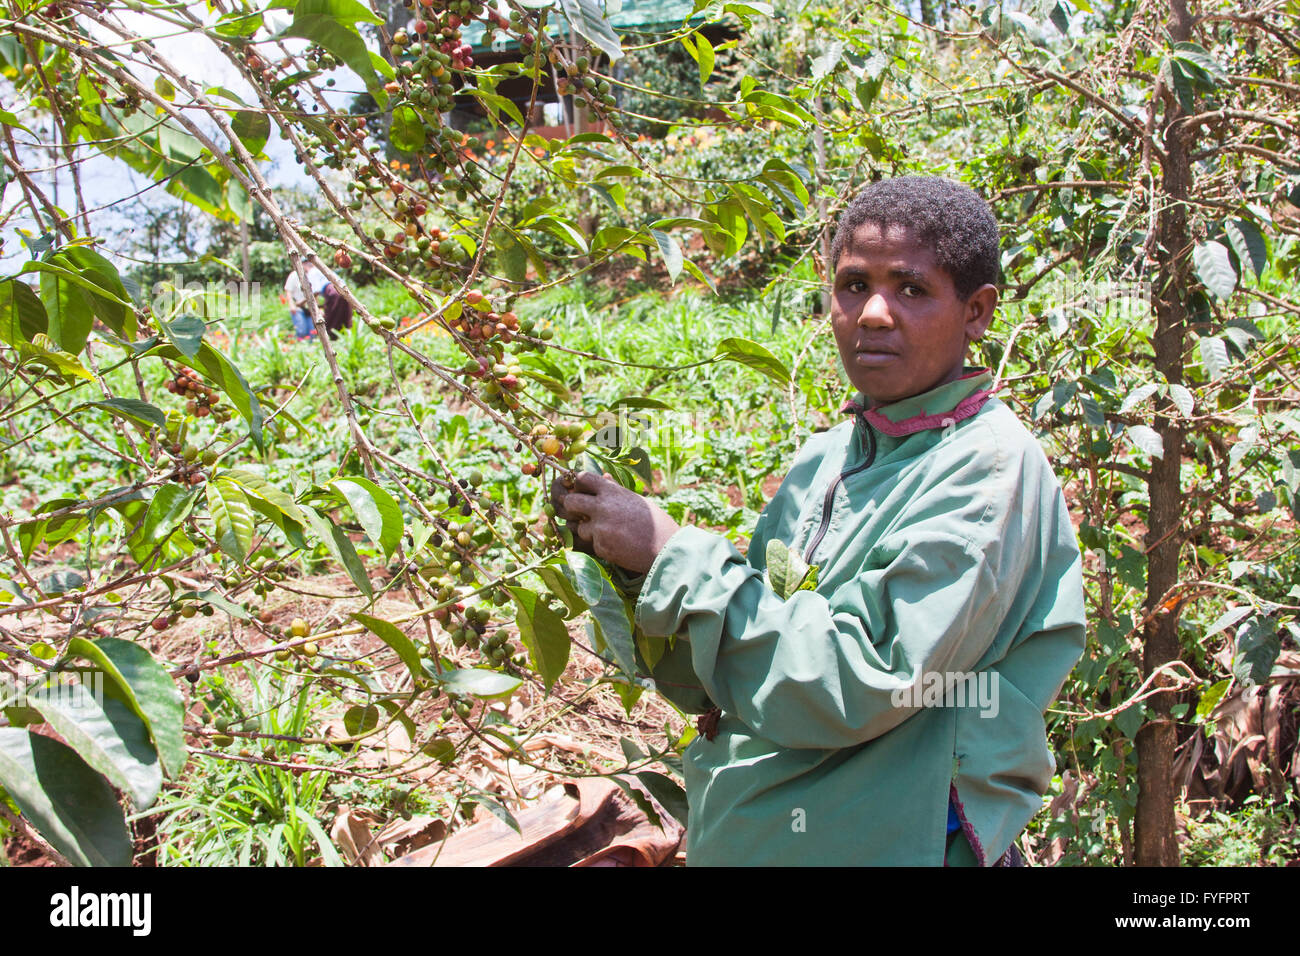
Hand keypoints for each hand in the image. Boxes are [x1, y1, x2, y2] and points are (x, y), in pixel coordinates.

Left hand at [556, 472, 679, 573]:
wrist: (666, 549)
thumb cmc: (655, 523)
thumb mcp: (636, 500)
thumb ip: (616, 490)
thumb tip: (604, 477)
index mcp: (613, 491)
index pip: (582, 478)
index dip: (579, 485)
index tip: (583, 492)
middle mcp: (603, 506)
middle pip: (570, 501)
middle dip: (572, 508)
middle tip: (581, 513)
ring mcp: (600, 527)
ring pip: (577, 527)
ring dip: (586, 530)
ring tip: (605, 532)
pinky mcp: (601, 546)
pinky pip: (590, 543)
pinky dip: (599, 544)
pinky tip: (616, 545)